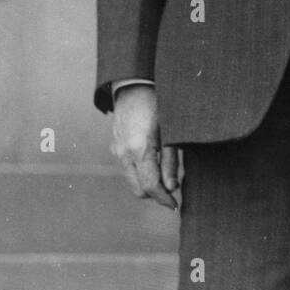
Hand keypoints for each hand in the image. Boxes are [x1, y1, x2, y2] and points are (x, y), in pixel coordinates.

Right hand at [110, 85, 178, 209]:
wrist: (134, 84)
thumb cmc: (158, 104)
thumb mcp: (171, 133)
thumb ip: (171, 162)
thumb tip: (172, 188)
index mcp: (140, 150)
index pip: (150, 187)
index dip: (164, 199)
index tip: (175, 205)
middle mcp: (124, 153)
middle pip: (138, 190)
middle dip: (155, 193)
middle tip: (172, 187)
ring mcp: (117, 150)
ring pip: (131, 180)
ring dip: (147, 182)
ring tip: (165, 172)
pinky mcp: (115, 145)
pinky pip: (127, 168)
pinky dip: (139, 171)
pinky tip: (153, 160)